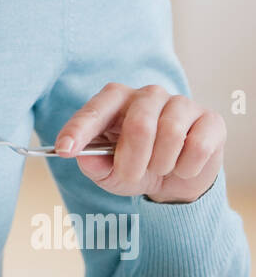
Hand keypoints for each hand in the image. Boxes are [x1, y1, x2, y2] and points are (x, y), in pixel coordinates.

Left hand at [54, 83, 224, 202]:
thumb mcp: (110, 173)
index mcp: (116, 101)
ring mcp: (181, 103)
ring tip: (159, 169)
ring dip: (160, 165)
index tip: (65, 149)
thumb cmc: (137, 167)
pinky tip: (183, 167)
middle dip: (132, 161)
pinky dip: (186, 168)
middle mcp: (148, 95)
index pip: (95, 109)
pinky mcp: (210, 119)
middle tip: (131, 176)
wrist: (177, 181)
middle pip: (139, 125)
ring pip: (171, 134)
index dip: (79, 130)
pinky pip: (197, 146)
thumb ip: (94, 165)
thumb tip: (83, 158)